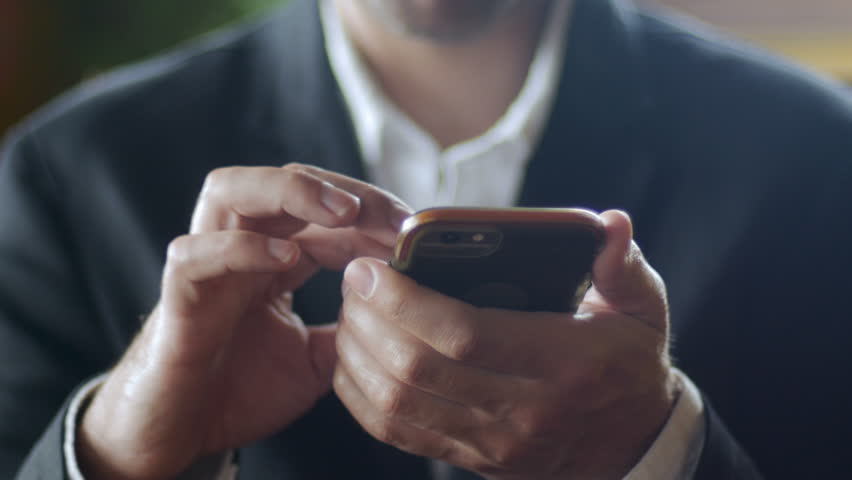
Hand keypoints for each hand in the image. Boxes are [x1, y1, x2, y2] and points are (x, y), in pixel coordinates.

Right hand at [77, 164, 411, 479]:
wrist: (181, 435)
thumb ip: (351, 330)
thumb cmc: (241, 390)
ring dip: (291, 192)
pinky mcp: (179, 296)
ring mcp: (206, 266)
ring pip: (231, 191)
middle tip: (394, 215)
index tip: (414, 230)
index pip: (323, 209)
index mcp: (273, 257)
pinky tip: (287, 257)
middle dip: (345, 190)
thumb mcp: (316, 360)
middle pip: (285, 183)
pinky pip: (197, 255)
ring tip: (344, 211)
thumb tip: (402, 311)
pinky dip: (241, 247)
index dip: (371, 211)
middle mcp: (239, 248)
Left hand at [334, 210, 676, 479]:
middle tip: (353, 280)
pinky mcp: (470, 458)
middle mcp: (522, 411)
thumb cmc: (628, 365)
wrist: (629, 446)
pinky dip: (363, 394)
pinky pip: (397, 433)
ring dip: (359, 354)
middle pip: (418, 368)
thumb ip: (622, 265)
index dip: (406, 301)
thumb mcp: (640, 310)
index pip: (465, 334)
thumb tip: (611, 222)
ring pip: (398, 403)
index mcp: (562, 364)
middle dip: (370, 320)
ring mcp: (492, 442)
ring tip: (351, 311)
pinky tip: (354, 356)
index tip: (372, 268)